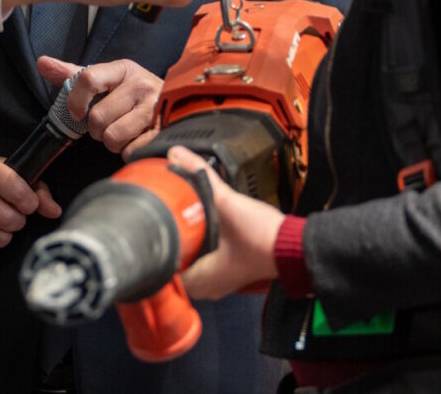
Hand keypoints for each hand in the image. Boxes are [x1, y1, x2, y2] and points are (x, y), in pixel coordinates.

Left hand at [37, 56, 162, 157]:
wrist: (176, 105)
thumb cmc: (132, 95)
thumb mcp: (106, 80)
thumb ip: (72, 75)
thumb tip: (41, 62)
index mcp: (123, 69)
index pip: (87, 78)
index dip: (75, 100)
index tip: (77, 113)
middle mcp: (140, 85)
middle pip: (97, 117)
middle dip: (97, 130)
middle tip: (109, 124)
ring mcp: (155, 108)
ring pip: (113, 137)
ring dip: (113, 142)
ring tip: (124, 132)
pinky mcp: (163, 131)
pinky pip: (130, 151)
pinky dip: (129, 151)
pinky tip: (137, 139)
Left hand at [168, 146, 281, 299]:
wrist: (293, 247)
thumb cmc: (260, 237)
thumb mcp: (226, 203)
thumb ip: (200, 176)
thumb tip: (177, 153)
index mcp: (197, 280)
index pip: (159, 267)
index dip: (153, 242)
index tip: (147, 221)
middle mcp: (205, 287)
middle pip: (173, 263)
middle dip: (167, 238)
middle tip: (157, 214)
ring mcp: (217, 282)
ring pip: (188, 262)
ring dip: (183, 242)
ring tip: (171, 216)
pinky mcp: (229, 271)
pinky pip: (203, 259)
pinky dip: (197, 245)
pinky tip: (195, 226)